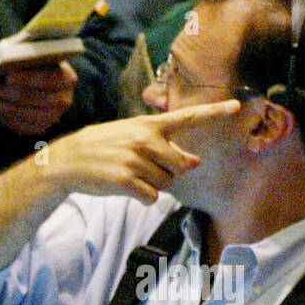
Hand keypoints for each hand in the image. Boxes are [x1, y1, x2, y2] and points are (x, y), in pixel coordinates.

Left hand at [0, 61, 76, 136]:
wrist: (40, 85)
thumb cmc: (35, 66)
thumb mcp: (31, 58)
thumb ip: (18, 59)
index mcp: (67, 78)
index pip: (48, 79)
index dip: (28, 78)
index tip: (8, 76)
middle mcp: (64, 100)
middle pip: (31, 98)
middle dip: (4, 92)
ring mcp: (52, 117)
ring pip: (21, 113)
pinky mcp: (39, 129)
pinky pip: (17, 124)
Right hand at [41, 99, 240, 202]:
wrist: (67, 161)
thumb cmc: (102, 148)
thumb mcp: (132, 137)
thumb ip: (165, 146)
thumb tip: (195, 162)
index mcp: (149, 125)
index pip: (188, 117)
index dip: (214, 113)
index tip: (237, 107)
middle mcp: (145, 140)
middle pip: (180, 165)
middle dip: (169, 172)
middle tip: (146, 169)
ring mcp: (136, 161)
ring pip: (166, 183)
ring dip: (153, 185)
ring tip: (130, 175)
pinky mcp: (126, 181)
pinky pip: (151, 197)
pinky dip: (142, 197)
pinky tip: (126, 188)